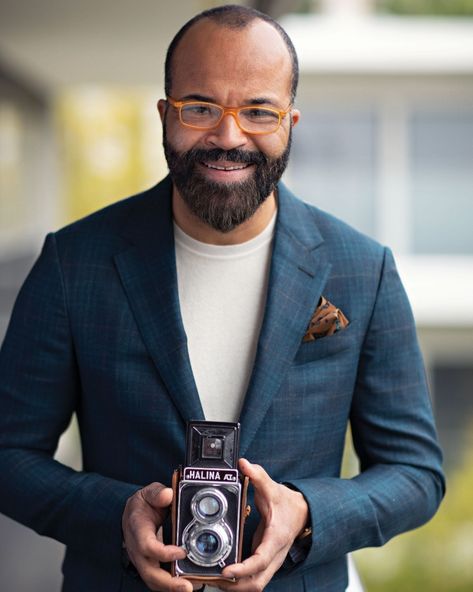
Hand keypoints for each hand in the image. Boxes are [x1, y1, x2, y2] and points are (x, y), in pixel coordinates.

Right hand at [122, 482, 195, 591]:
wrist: (131, 515)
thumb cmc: (141, 505)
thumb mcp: (147, 493)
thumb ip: (157, 493)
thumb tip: (167, 495)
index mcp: (137, 530)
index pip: (147, 547)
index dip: (164, 552)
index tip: (182, 551)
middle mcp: (138, 550)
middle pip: (149, 573)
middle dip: (168, 583)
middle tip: (187, 586)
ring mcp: (142, 560)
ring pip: (153, 581)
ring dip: (171, 588)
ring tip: (190, 588)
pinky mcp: (150, 565)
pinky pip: (159, 580)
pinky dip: (171, 586)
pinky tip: (187, 585)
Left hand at [219, 459, 308, 590]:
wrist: (302, 512)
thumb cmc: (286, 503)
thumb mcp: (272, 487)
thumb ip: (258, 475)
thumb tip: (243, 463)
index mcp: (276, 538)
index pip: (261, 561)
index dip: (243, 568)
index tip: (226, 570)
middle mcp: (275, 555)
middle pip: (257, 582)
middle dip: (235, 586)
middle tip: (214, 579)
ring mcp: (270, 562)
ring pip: (255, 585)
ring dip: (235, 587)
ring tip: (212, 580)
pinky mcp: (264, 562)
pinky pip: (252, 578)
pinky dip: (237, 581)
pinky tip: (221, 576)